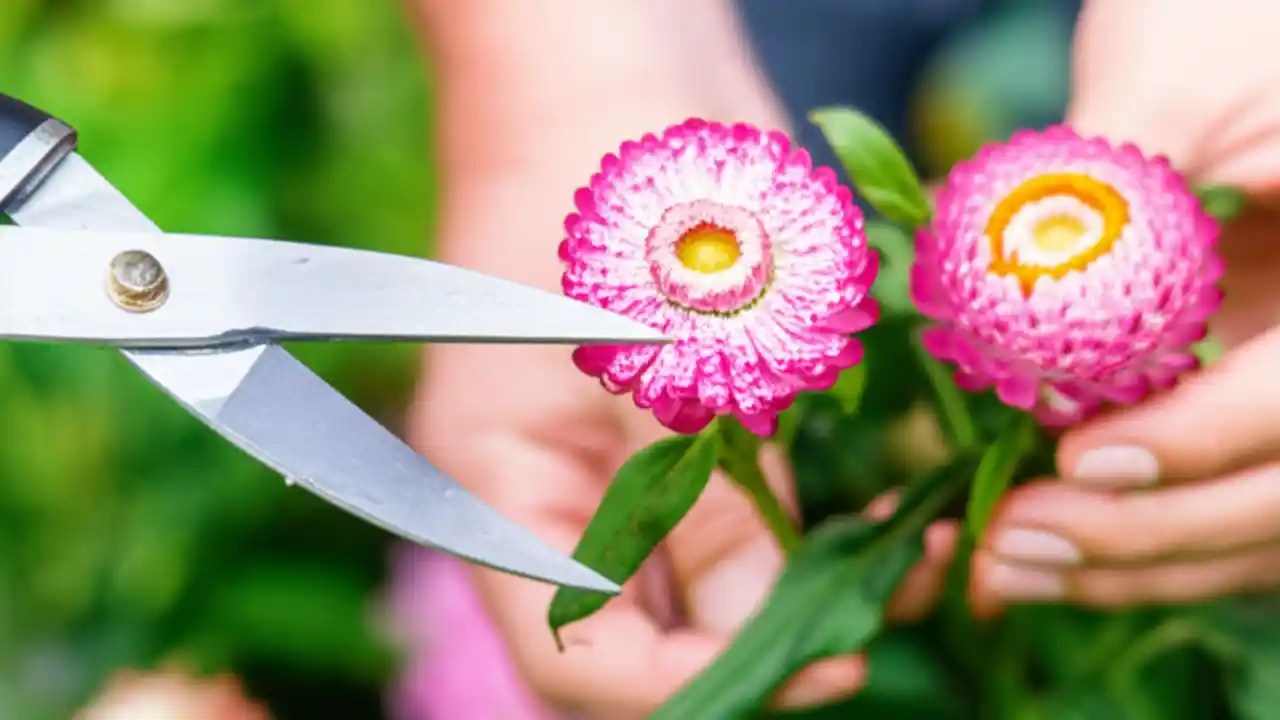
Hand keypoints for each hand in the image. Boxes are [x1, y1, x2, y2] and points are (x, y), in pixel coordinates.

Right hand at [406, 4, 956, 714]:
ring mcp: (625, 465)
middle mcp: (557, 500)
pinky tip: (892, 522)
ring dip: (807, 594)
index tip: (818, 671)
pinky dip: (816, 533)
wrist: (617, 60)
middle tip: (872, 639)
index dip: (690, 692)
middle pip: (649, 638)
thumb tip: (773, 644)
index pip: (578, 662)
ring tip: (913, 571)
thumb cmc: (605, 184)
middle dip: (763, 653)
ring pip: (712, 584)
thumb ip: (710, 510)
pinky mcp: (689, 427)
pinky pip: (750, 516)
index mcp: (498, 498)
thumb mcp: (662, 359)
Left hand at [973, 0, 1279, 612]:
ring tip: (1003, 568)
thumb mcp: (1172, 73)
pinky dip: (1139, 545)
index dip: (1202, 440)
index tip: (1081, 461)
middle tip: (1012, 545)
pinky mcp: (1265, 414)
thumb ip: (1099, 190)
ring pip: (1262, 525)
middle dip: (1152, 532)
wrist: (1249, 33)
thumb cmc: (1229, 20)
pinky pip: (1225, 507)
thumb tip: (993, 306)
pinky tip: (1038, 551)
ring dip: (1136, 562)